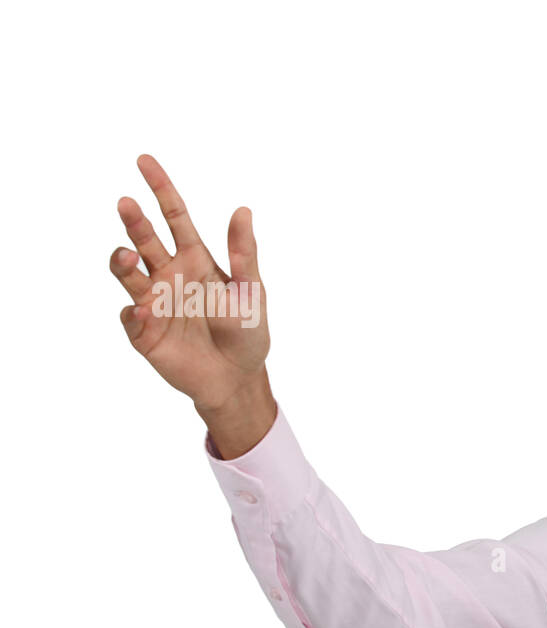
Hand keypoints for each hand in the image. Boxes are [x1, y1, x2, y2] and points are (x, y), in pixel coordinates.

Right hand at [109, 154, 268, 412]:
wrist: (237, 377)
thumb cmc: (248, 331)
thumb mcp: (251, 290)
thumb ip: (244, 253)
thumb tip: (243, 209)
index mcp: (195, 258)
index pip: (174, 216)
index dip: (160, 188)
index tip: (144, 160)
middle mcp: (169, 274)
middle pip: (145, 239)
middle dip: (135, 222)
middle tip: (127, 203)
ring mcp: (154, 301)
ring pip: (127, 272)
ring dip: (122, 261)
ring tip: (127, 256)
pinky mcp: (144, 331)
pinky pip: (129, 316)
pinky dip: (132, 312)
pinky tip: (143, 311)